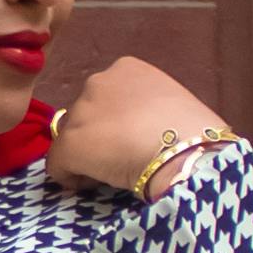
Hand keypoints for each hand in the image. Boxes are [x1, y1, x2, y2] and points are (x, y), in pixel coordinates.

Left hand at [47, 54, 231, 198]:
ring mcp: (80, 111)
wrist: (184, 152)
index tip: (133, 139)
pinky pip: (59, 166)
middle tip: (123, 156)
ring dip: (88, 154)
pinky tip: (96, 184)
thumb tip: (145, 129)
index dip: (117, 120)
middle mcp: (98, 81)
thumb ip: (150, 107)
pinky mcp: (68, 143)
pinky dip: (73, 177)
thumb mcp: (172, 102)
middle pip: (88, 114)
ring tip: (112, 172)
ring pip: (73, 138)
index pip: (109, 96)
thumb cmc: (193, 131)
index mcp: (127, 69)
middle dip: (99, 134)